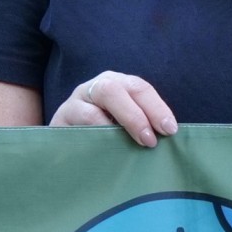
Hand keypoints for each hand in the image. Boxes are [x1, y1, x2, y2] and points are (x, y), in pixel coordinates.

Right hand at [51, 71, 178, 147]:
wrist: (64, 147)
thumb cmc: (102, 137)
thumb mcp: (123, 128)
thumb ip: (143, 126)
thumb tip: (169, 139)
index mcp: (118, 85)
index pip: (140, 88)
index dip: (157, 107)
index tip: (170, 130)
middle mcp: (97, 86)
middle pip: (118, 88)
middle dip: (138, 113)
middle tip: (151, 140)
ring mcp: (77, 99)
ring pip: (101, 96)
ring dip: (121, 119)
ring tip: (132, 144)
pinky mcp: (61, 115)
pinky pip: (81, 116)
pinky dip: (98, 129)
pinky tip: (108, 146)